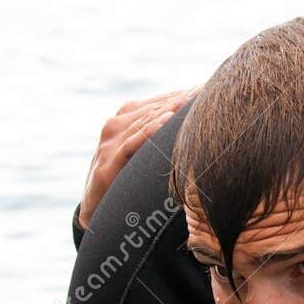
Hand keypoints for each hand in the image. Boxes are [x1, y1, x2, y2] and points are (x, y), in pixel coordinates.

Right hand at [79, 88, 196, 228]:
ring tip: (192, 98)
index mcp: (125, 121)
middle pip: (153, 109)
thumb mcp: (143, 159)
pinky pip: (130, 146)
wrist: (95, 216)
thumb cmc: (126, 184)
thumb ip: (161, 142)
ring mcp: (109, 144)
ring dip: (169, 109)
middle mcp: (115, 127)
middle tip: (207, 88)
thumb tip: (197, 135)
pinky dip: (147, 133)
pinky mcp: (106, 166)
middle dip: (181, 99)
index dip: (182, 95)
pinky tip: (165, 122)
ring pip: (143, 122)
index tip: (208, 87)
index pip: (158, 104)